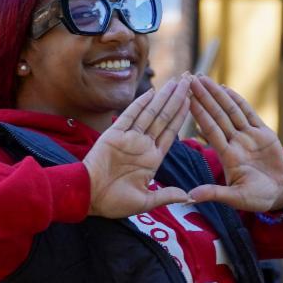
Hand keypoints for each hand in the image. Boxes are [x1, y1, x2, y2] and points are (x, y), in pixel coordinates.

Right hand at [83, 75, 191, 218]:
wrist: (88, 197)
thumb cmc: (114, 202)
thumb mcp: (145, 202)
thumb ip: (166, 196)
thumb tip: (188, 197)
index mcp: (152, 159)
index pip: (171, 133)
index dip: (182, 116)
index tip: (193, 100)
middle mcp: (143, 145)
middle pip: (164, 117)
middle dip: (177, 99)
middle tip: (190, 80)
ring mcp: (129, 138)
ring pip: (151, 113)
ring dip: (164, 97)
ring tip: (177, 81)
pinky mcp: (114, 134)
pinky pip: (130, 115)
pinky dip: (141, 104)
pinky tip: (152, 92)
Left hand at [187, 75, 282, 212]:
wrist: (280, 194)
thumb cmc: (257, 198)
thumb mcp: (235, 198)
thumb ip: (214, 193)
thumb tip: (189, 197)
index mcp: (227, 155)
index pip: (210, 129)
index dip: (198, 113)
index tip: (185, 98)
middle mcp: (235, 142)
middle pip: (216, 115)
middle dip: (203, 97)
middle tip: (188, 78)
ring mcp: (249, 136)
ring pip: (230, 111)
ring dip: (217, 95)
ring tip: (203, 79)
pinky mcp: (264, 134)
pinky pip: (249, 114)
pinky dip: (238, 101)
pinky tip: (226, 89)